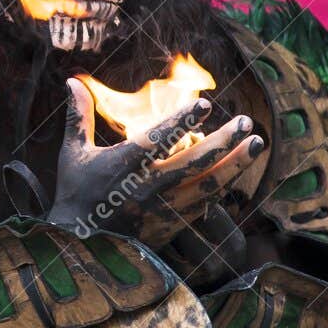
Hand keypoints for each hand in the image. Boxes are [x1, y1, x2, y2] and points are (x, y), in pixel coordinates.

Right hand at [47, 77, 263, 236]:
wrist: (81, 247)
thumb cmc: (76, 194)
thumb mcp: (74, 154)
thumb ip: (79, 117)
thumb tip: (71, 81)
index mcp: (122, 166)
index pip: (156, 140)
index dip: (181, 121)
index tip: (204, 104)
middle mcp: (146, 188)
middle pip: (194, 163)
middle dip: (224, 142)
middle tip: (246, 123)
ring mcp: (162, 210)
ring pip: (207, 186)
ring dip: (235, 164)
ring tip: (257, 144)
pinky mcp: (171, 227)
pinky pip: (204, 205)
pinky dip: (222, 186)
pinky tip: (236, 170)